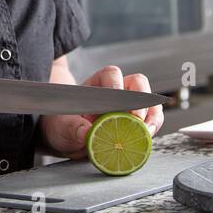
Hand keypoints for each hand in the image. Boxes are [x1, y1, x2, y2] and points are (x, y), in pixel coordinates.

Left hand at [39, 64, 163, 158]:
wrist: (66, 136)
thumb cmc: (62, 125)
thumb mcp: (61, 127)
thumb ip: (71, 128)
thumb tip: (86, 133)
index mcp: (96, 84)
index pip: (111, 74)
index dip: (117, 85)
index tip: (118, 102)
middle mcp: (116, 90)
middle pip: (138, 83)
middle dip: (141, 101)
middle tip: (137, 119)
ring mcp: (128, 105)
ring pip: (149, 101)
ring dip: (152, 116)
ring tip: (147, 133)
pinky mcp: (134, 121)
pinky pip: (150, 120)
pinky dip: (151, 128)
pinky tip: (146, 139)